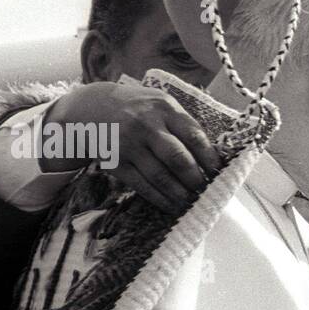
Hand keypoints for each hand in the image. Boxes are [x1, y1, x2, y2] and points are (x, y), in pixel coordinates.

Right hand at [41, 82, 219, 212]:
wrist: (90, 108)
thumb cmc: (137, 109)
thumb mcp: (160, 104)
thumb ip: (183, 125)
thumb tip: (211, 158)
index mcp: (164, 108)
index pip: (194, 136)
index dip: (209, 159)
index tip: (218, 174)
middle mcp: (146, 125)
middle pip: (178, 158)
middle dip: (196, 180)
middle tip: (205, 191)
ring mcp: (129, 144)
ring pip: (161, 176)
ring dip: (180, 194)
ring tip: (191, 202)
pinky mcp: (116, 162)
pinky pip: (142, 186)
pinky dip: (160, 199)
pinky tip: (171, 205)